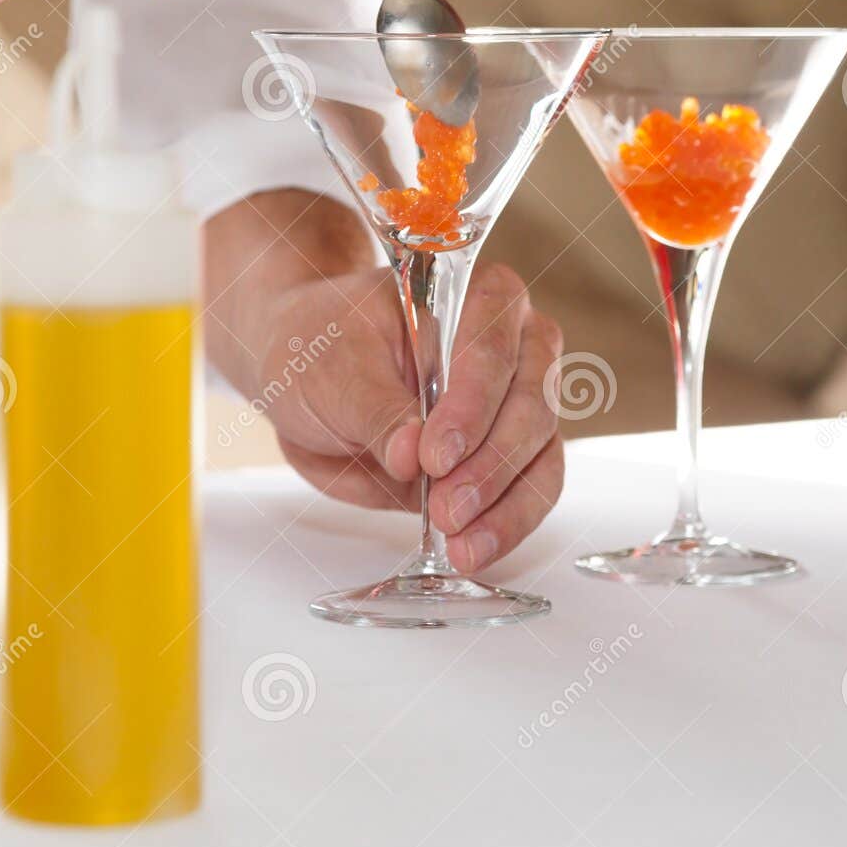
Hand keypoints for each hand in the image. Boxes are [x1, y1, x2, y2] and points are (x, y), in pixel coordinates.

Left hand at [246, 261, 566, 571]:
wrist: (306, 374)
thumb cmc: (321, 348)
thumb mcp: (332, 372)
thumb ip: (376, 411)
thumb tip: (411, 457)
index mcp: (469, 296)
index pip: (493, 345)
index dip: (472, 403)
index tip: (435, 454)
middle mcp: (511, 343)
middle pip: (530, 403)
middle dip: (490, 464)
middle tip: (446, 507)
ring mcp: (514, 400)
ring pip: (540, 454)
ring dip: (506, 506)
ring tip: (461, 544)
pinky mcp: (506, 453)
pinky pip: (528, 490)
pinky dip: (505, 524)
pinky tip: (472, 550)